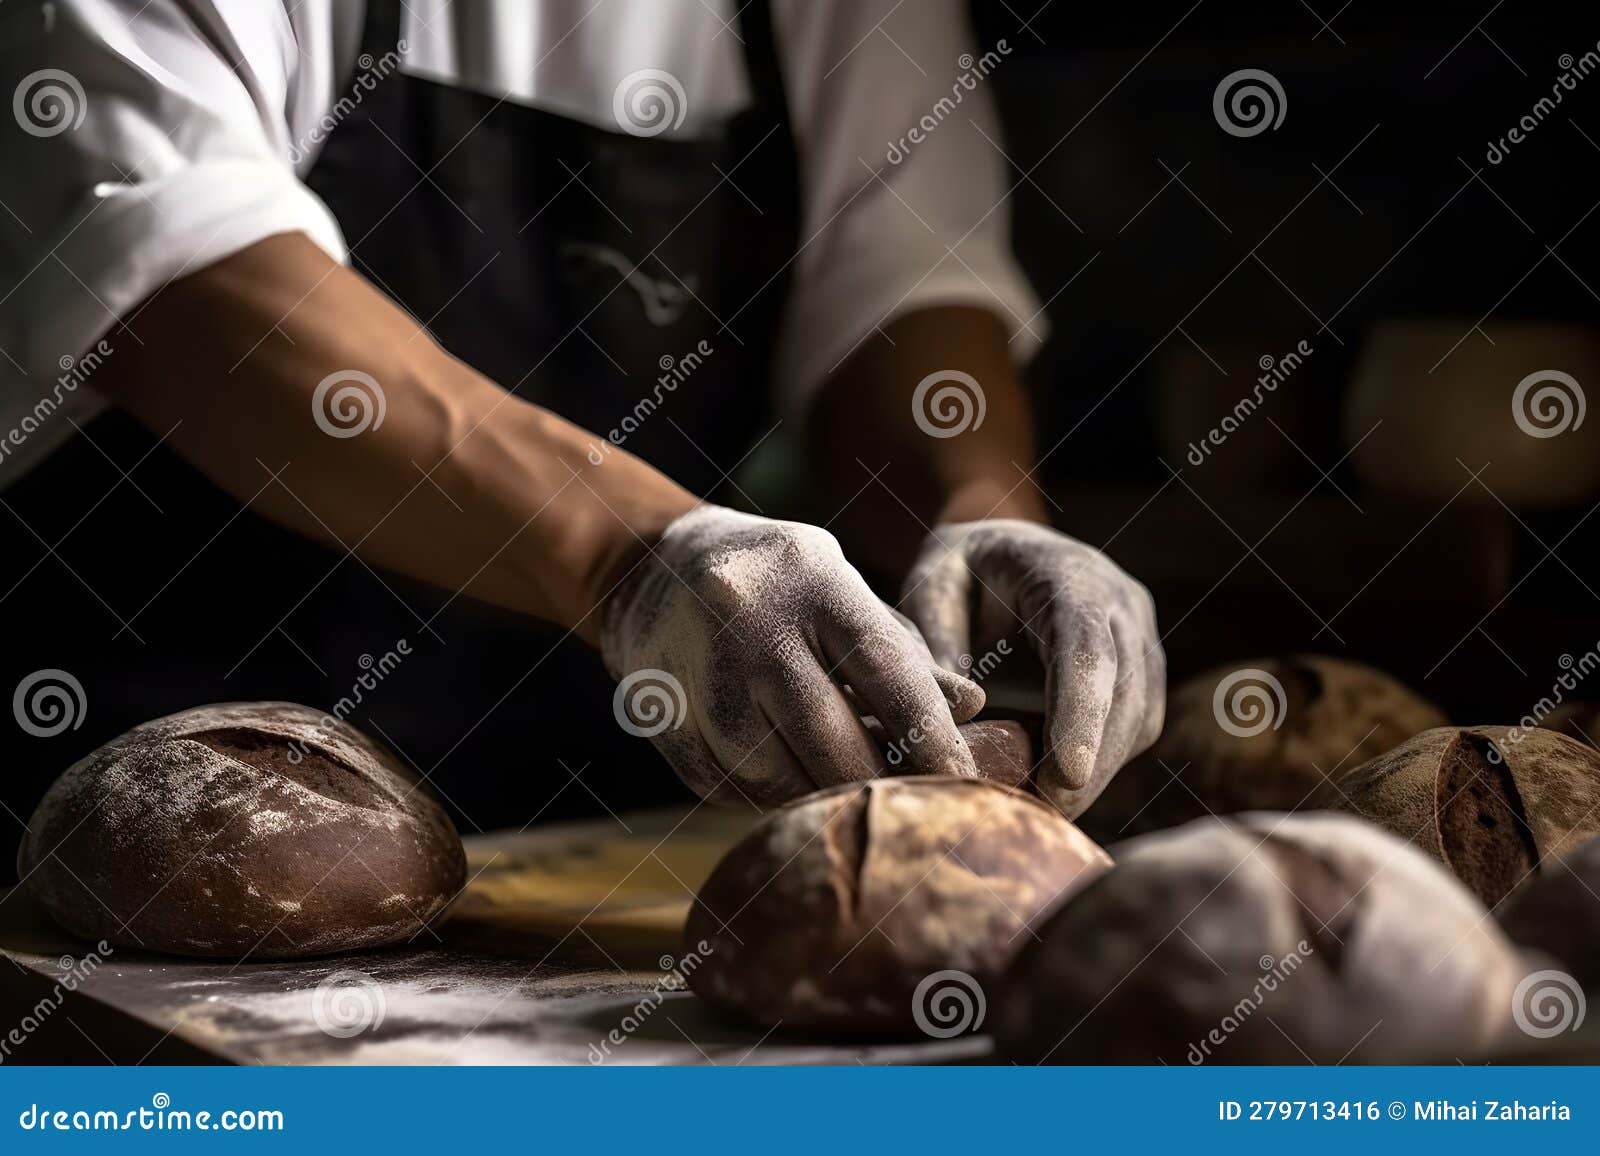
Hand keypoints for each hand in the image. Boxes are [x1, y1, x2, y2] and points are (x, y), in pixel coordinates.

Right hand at [602, 506, 983, 806]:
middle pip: (831, 739)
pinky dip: (771, 793)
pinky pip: (734, 790)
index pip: (884, 668)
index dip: (930, 734)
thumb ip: (905, 651)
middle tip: (911, 803)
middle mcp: (750, 624)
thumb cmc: (776, 583)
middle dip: (878, 780)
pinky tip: (784, 769)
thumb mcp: (842, 589)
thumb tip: (972, 709)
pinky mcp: (667, 722)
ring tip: (843, 780)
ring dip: (820, 794)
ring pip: (779, 779)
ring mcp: (701, 675)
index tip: (966, 781)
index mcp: (810, 580)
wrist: (652, 568)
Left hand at [900, 519, 1164, 816]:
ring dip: (1100, 771)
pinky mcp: (1140, 668)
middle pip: (1125, 690)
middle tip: (1046, 815)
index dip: (1081, 711)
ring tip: (1048, 811)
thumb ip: (937, 641)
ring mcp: (1138, 635)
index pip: (1088, 645)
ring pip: (1140, 715)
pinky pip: (1136, 725)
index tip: (1066, 775)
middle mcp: (1119, 601)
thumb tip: (960, 715)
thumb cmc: (958, 570)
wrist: (999, 549)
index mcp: (1069, 573)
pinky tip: (1061, 788)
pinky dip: (1104, 763)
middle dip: (1092, 761)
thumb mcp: (932, 585)